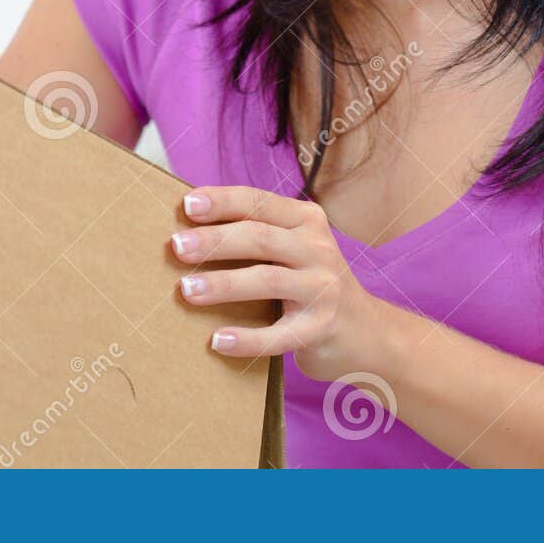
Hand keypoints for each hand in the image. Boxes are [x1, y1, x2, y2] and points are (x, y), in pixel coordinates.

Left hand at [169, 185, 382, 380]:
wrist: (367, 332)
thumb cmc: (311, 283)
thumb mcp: (294, 249)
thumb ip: (258, 235)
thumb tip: (190, 230)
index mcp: (306, 221)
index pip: (259, 202)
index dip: (223, 201)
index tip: (187, 205)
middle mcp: (319, 249)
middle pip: (260, 237)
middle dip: (215, 241)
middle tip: (176, 247)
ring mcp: (323, 288)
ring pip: (268, 280)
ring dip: (224, 284)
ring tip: (187, 290)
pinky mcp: (322, 328)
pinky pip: (279, 334)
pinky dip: (247, 339)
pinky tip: (218, 341)